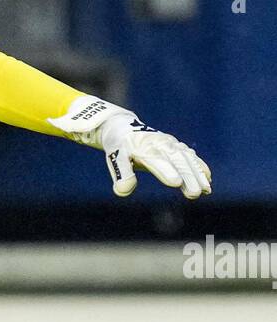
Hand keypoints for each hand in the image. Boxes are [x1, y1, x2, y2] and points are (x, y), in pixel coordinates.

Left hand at [48, 96, 211, 198]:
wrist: (124, 128)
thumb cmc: (119, 147)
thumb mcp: (114, 158)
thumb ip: (122, 173)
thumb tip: (124, 190)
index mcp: (144, 147)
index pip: (158, 161)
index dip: (167, 171)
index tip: (176, 183)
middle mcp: (161, 144)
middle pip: (177, 161)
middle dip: (188, 177)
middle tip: (194, 193)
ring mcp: (171, 145)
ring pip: (187, 159)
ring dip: (198, 174)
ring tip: (206, 190)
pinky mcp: (176, 147)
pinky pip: (191, 157)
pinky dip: (200, 167)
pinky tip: (208, 180)